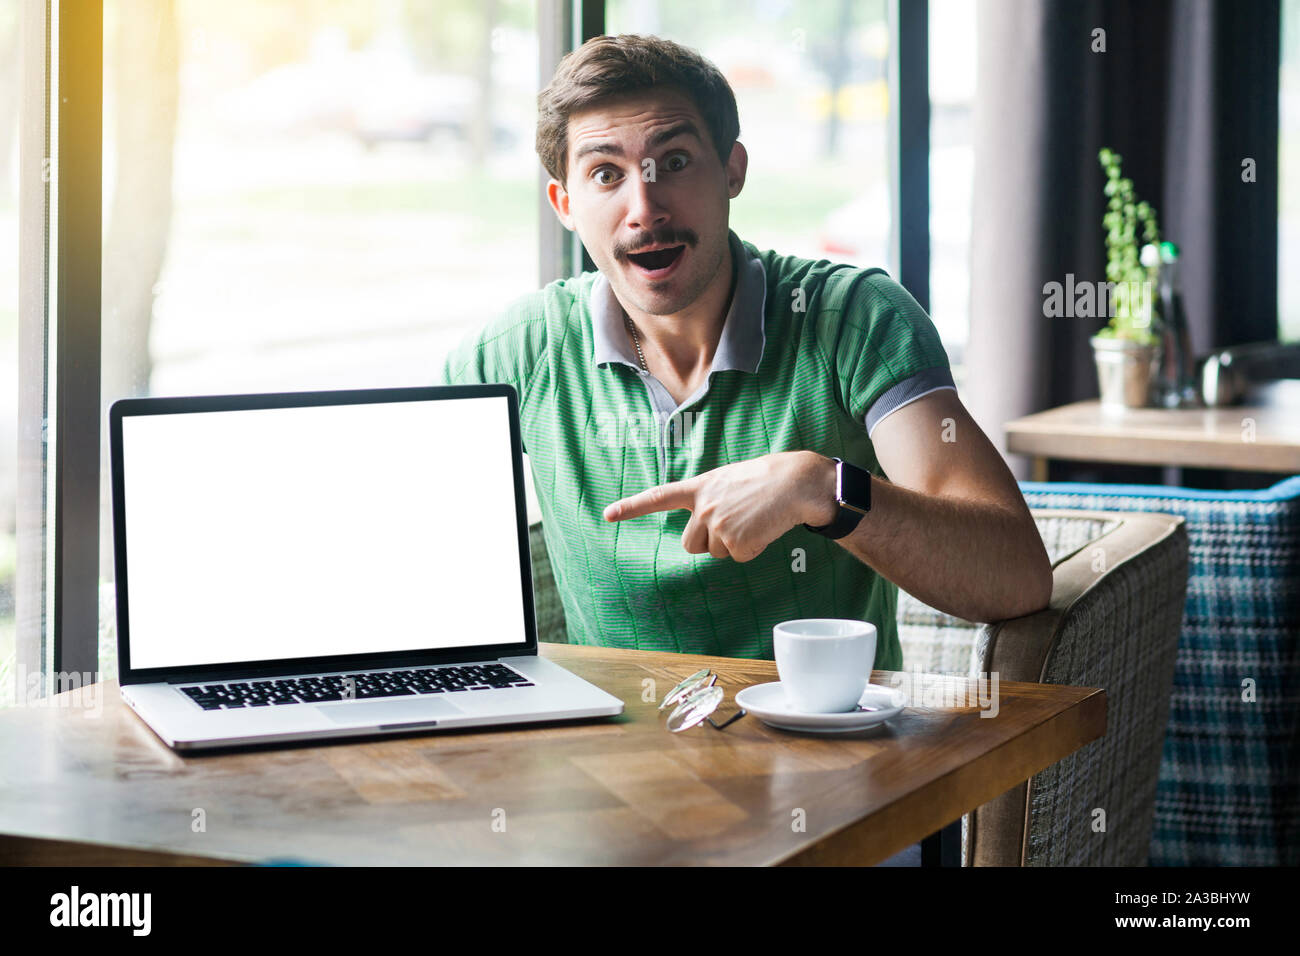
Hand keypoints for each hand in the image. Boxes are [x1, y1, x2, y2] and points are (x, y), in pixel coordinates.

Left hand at [602, 451, 837, 561]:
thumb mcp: (728, 481)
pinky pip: (739, 557)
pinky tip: (763, 528)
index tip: (607, 515)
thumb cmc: (765, 479)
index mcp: (699, 487)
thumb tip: (705, 533)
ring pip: (715, 553)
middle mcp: (703, 507)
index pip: (658, 497)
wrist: (796, 483)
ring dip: (734, 543)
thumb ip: (709, 499)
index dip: (631, 508)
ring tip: (753, 519)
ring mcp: (718, 525)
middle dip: (709, 542)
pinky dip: (753, 548)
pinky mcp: (736, 542)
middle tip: (735, 522)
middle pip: (691, 545)